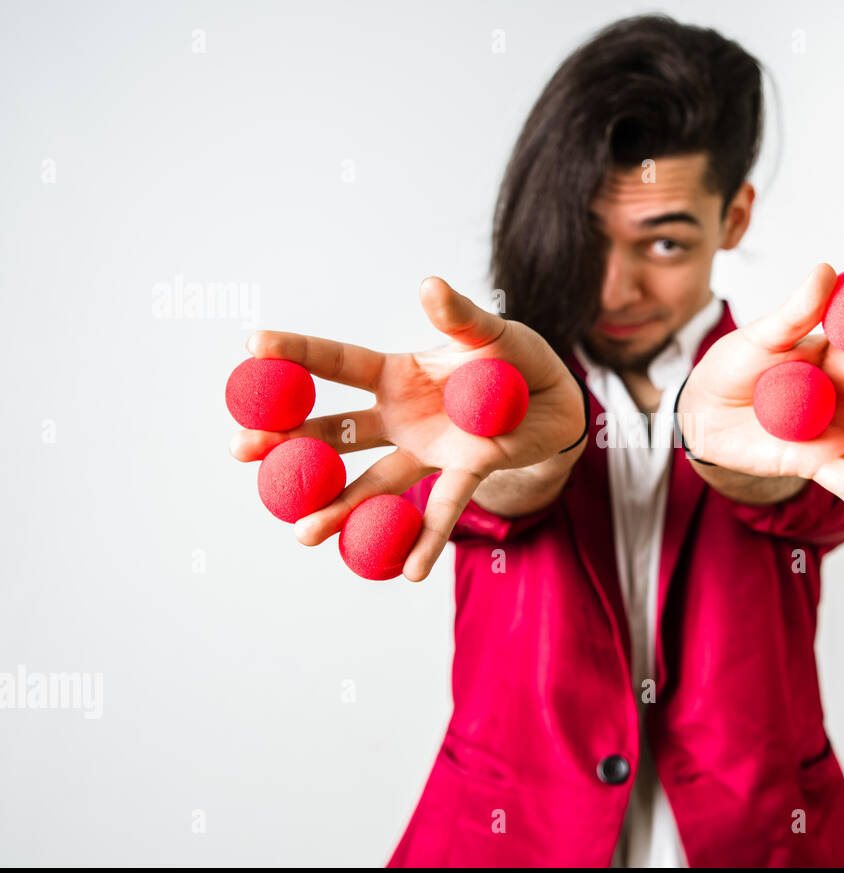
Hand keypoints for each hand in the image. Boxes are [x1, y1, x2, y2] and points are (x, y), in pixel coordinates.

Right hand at [229, 277, 584, 578]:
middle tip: (240, 448)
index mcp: (397, 372)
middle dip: (287, 439)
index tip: (251, 346)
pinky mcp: (462, 474)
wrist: (557, 399)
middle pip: (335, 431)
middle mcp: (399, 417)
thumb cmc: (516, 358)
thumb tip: (430, 285)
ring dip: (339, 508)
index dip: (296, 353)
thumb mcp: (490, 331)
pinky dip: (426, 540)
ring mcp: (425, 451)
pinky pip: (441, 510)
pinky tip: (407, 572)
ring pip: (372, 483)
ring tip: (300, 531)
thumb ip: (459, 316)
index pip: (338, 363)